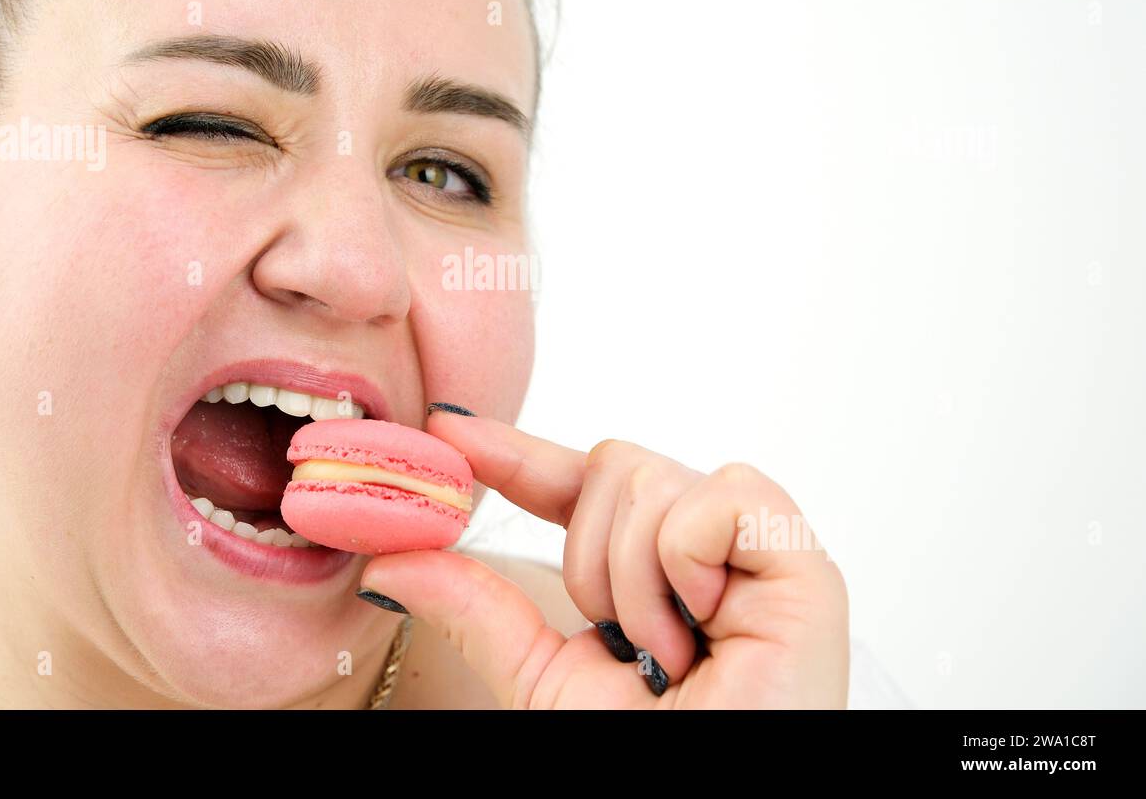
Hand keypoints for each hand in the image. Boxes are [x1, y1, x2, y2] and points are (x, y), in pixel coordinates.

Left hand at [357, 410, 849, 707]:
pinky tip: (707, 623)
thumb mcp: (541, 680)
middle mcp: (704, 550)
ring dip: (633, 580)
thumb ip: (478, 610)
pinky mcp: (802, 558)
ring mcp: (755, 550)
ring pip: (651, 478)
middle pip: (615, 464)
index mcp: (647, 574)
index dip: (516, 453)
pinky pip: (720, 496)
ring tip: (672, 653)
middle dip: (588, 558)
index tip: (451, 433)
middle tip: (624, 641)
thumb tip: (391, 560)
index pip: (576, 487)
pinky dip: (688, 561)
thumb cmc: (651, 759)